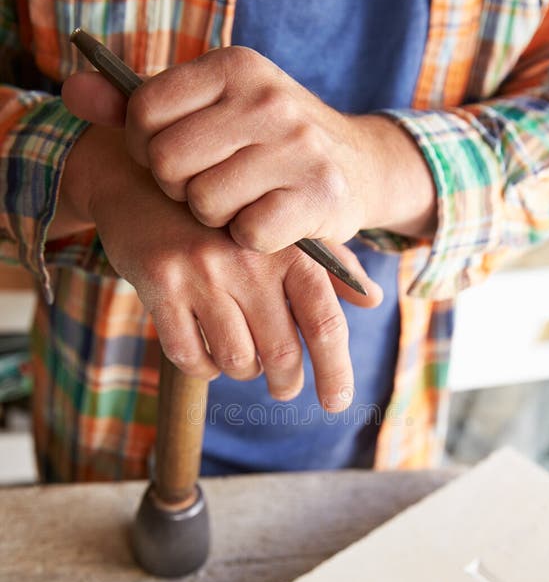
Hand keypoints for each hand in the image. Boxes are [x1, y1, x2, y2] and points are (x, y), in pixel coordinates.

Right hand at [48, 125, 382, 408]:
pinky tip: (205, 353)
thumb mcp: (280, 230)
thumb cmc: (225, 216)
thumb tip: (374, 299)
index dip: (335, 370)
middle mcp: (249, 259)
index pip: (323, 321)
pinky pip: (189, 355)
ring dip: (242, 371)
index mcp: (288, 248)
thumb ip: (329, 265)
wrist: (142, 178)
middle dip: (286, 382)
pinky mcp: (160, 284)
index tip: (336, 403)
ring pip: (236, 359)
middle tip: (285, 388)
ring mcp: (202, 272)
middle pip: (282, 352)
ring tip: (241, 359)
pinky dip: (202, 366)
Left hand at [62, 46, 436, 247]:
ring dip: (214, 218)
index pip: (143, 111)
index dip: (144, 148)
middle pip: (167, 163)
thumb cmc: (268, 142)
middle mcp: (266, 97)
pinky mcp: (318, 196)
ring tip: (238, 204)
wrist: (359, 165)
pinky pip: (247, 232)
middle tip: (206, 187)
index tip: (172, 158)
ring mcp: (297, 146)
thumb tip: (73, 93)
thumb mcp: (211, 109)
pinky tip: (265, 224)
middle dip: (178, 187)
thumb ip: (137, 103)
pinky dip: (249, 239)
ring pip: (205, 203)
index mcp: (233, 65)